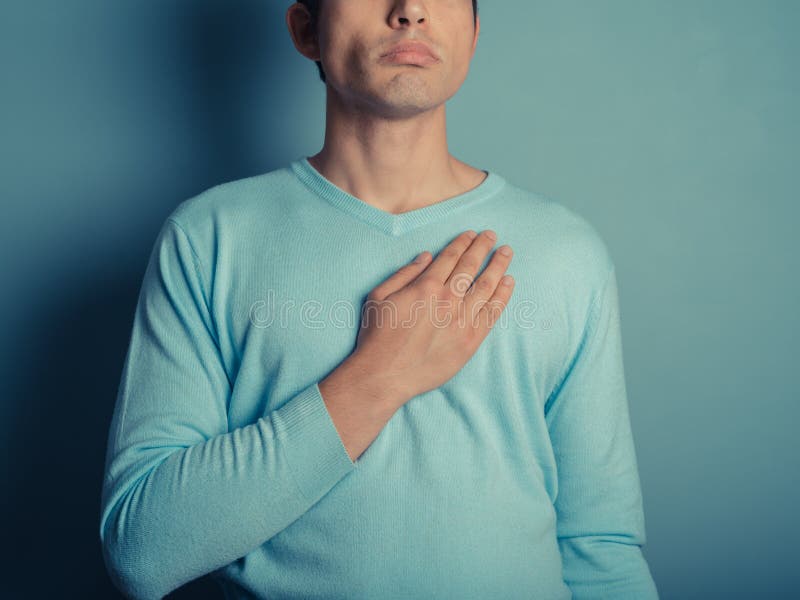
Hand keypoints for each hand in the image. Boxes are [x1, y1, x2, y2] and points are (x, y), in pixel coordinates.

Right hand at [350, 229, 514, 403]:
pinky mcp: (471, 340)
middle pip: (471, 266)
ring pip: (487, 285)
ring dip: (498, 266)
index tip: (472, 234)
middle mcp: (448, 300)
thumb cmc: (378, 336)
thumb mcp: (379, 296)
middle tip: (491, 236)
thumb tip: (426, 257)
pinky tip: (509, 282)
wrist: (385, 374)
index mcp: (426, 286)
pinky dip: (503, 295)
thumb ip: (404, 274)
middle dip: (483, 247)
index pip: (451, 257)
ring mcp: (462, 320)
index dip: (463, 243)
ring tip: (506, 252)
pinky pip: (493, 312)